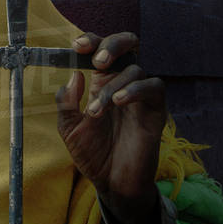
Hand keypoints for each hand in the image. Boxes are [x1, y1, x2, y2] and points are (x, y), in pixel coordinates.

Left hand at [55, 32, 166, 223]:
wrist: (111, 182)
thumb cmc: (91, 153)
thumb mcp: (68, 128)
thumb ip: (66, 103)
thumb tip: (74, 75)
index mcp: (100, 82)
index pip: (100, 50)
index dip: (92, 41)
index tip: (77, 46)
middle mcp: (122, 83)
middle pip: (128, 45)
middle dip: (113, 44)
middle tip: (97, 61)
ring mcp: (140, 96)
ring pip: (135, 70)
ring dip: (112, 86)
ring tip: (96, 112)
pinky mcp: (156, 110)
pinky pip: (154, 87)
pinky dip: (135, 90)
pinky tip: (118, 102)